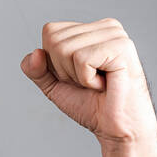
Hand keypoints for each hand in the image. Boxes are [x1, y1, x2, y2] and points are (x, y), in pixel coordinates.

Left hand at [20, 18, 156, 148]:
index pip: (50, 31)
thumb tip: (35, 53)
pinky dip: (87, 79)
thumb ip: (35, 69)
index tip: (78, 76)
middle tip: (90, 82)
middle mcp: (106, 27)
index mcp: (92, 29)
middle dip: (64, 70)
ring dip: (76, 76)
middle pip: (54, 39)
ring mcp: (115, 35)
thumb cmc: (91, 105)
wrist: (117, 130)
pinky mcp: (121, 47)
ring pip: (65, 49)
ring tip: (98, 83)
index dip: (54, 62)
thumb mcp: (53, 85)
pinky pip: (81, 58)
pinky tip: (105, 84)